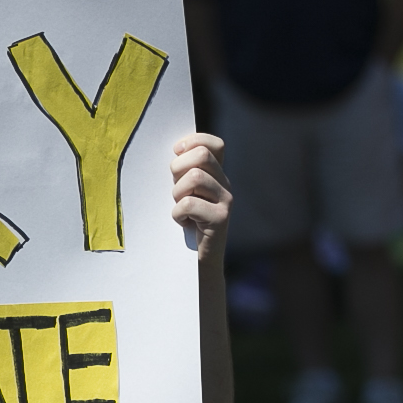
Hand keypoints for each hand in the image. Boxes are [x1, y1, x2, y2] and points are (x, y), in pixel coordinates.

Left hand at [167, 132, 230, 261]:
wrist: (196, 261)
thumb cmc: (184, 223)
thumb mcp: (183, 192)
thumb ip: (183, 172)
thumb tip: (175, 149)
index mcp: (217, 175)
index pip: (214, 144)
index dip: (194, 141)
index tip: (177, 153)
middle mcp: (225, 185)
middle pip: (201, 156)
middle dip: (178, 169)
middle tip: (176, 190)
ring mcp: (226, 201)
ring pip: (193, 178)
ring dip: (177, 194)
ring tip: (180, 209)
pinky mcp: (221, 219)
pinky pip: (189, 204)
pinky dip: (178, 214)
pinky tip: (183, 223)